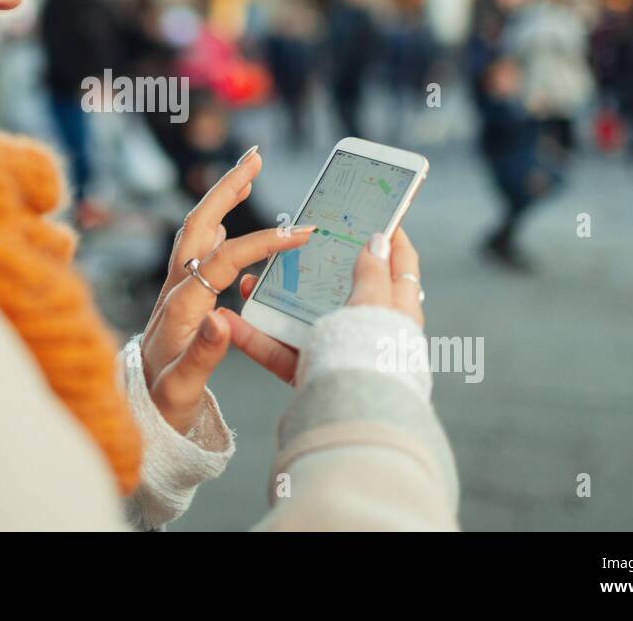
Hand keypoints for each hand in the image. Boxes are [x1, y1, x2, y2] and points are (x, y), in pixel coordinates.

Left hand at [140, 146, 315, 434]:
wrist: (136, 412)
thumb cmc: (161, 403)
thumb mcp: (180, 389)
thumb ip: (202, 356)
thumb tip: (220, 320)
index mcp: (181, 307)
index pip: (225, 260)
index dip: (263, 243)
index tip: (302, 233)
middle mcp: (174, 289)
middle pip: (198, 225)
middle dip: (227, 188)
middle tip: (254, 157)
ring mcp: (174, 288)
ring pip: (197, 230)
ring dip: (221, 198)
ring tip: (247, 171)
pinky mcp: (179, 294)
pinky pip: (198, 248)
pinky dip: (216, 224)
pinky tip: (229, 221)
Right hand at [219, 227, 423, 384]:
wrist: (358, 420)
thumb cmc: (375, 358)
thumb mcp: (375, 305)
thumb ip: (373, 274)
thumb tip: (378, 240)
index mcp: (398, 312)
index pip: (401, 265)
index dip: (390, 236)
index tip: (372, 212)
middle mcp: (371, 331)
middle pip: (342, 290)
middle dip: (314, 267)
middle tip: (295, 244)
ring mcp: (341, 353)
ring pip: (302, 320)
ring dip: (273, 301)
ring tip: (249, 282)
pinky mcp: (312, 376)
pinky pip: (281, 352)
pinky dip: (256, 338)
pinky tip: (231, 322)